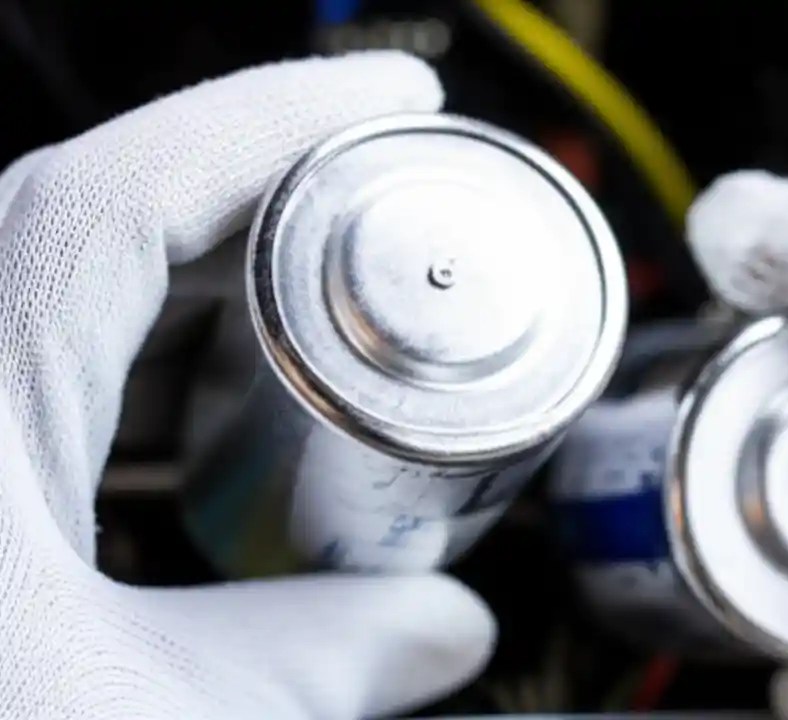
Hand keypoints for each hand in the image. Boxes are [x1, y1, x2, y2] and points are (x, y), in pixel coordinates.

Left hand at [0, 53, 492, 718]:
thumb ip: (316, 666)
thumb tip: (445, 630)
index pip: (118, 194)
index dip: (271, 119)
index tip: (391, 95)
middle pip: (97, 223)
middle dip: (258, 198)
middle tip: (381, 208)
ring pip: (65, 297)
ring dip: (201, 287)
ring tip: (317, 300)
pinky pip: (40, 373)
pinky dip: (137, 370)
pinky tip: (199, 416)